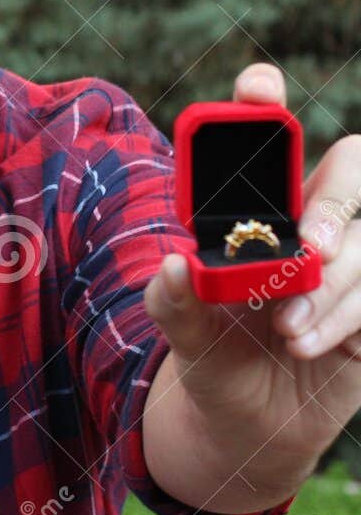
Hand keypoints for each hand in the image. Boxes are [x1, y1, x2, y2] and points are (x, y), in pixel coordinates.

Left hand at [143, 63, 360, 487]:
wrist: (251, 424)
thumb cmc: (214, 362)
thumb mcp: (185, 339)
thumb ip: (174, 305)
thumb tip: (173, 265)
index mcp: (256, 212)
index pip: (266, 137)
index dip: (262, 101)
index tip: (257, 89)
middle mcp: (312, 220)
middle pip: (354, 167)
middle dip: (336, 205)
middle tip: (311, 253)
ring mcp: (356, 256)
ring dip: (337, 290)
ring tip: (290, 336)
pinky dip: (354, 319)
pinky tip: (327, 349)